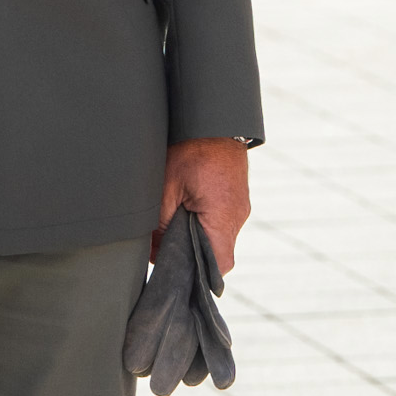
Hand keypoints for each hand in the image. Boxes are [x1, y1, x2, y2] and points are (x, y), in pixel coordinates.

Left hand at [160, 136, 250, 276]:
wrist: (213, 120)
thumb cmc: (190, 151)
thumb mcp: (165, 189)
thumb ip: (162, 226)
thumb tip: (156, 252)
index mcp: (223, 216)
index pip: (220, 266)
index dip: (199, 275)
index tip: (178, 273)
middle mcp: (237, 216)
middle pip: (219, 255)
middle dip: (193, 258)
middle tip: (166, 252)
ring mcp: (239, 207)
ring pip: (219, 239)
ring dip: (197, 240)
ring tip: (171, 229)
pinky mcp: (235, 199)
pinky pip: (222, 222)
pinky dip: (203, 225)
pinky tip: (184, 215)